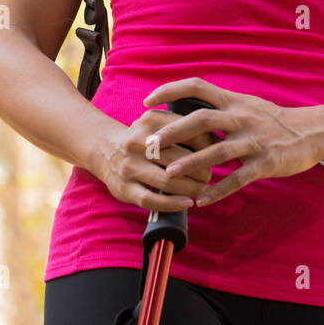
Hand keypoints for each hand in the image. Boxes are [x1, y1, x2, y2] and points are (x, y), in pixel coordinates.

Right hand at [93, 106, 222, 213]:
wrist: (104, 148)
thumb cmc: (144, 136)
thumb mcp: (158, 121)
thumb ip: (184, 126)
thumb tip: (219, 139)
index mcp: (151, 121)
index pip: (188, 132)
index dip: (208, 145)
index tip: (217, 152)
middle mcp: (138, 142)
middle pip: (179, 158)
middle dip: (201, 169)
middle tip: (210, 175)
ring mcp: (129, 167)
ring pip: (167, 180)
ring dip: (191, 188)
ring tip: (203, 189)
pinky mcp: (124, 189)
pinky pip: (152, 200)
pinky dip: (173, 203)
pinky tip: (188, 203)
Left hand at [142, 77, 323, 207]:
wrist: (313, 131)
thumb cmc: (274, 120)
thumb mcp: (248, 105)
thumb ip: (221, 107)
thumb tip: (187, 109)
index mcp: (234, 101)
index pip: (197, 87)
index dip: (170, 91)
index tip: (147, 102)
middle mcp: (242, 117)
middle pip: (201, 119)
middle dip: (173, 131)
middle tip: (150, 144)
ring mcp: (254, 140)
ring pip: (217, 150)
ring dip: (190, 163)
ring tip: (168, 174)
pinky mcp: (266, 162)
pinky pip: (238, 178)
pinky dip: (217, 190)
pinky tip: (201, 200)